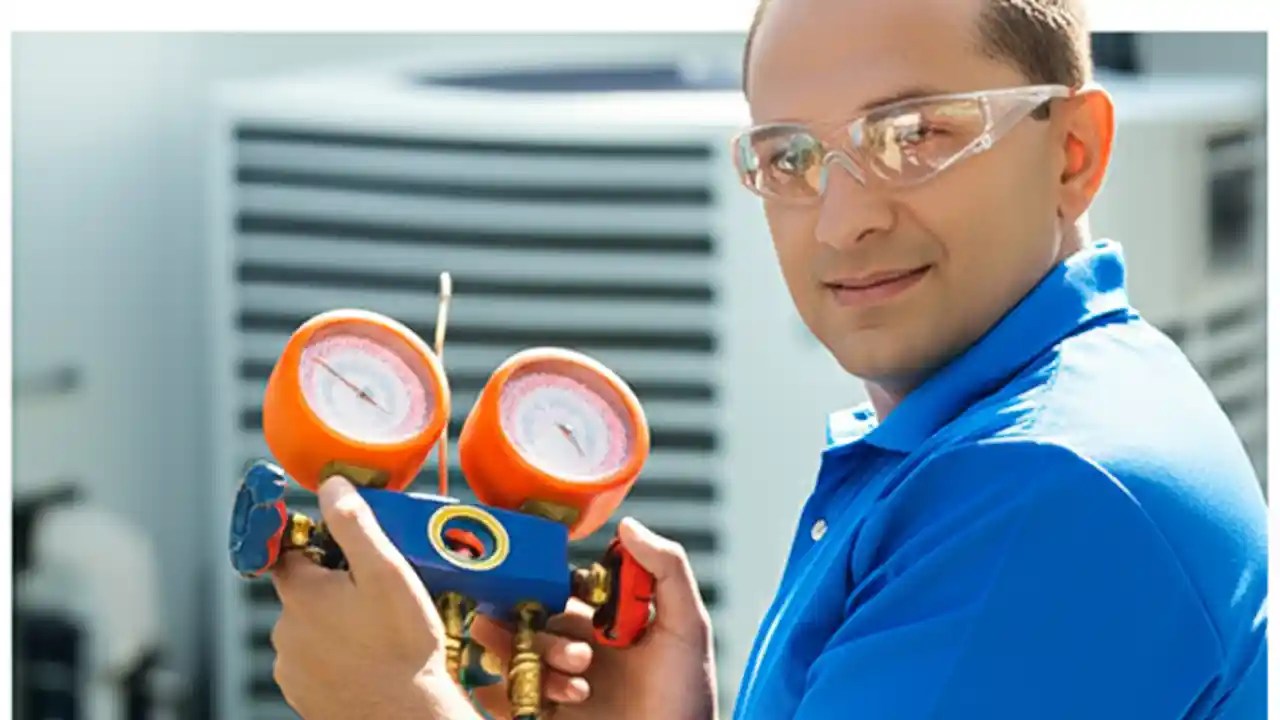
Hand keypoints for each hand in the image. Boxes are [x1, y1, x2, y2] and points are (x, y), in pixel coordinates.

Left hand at [269, 476, 481, 719]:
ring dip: (336, 625)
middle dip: (334, 588)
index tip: (342, 548)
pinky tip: (369, 660)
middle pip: (303, 592)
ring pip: (311, 629)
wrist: (406, 717)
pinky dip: (338, 658)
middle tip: (376, 595)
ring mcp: (291, 667)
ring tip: (379, 633)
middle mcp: (285, 630)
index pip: (288, 551)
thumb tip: (331, 486)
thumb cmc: (402, 648)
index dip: (316, 544)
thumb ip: (354, 523)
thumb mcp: (386, 571)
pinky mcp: (303, 696)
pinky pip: (316, 663)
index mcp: (300, 594)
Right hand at [469, 518, 717, 719]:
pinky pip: (496, 696)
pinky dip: (510, 693)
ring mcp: (549, 683)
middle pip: (522, 618)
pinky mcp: (534, 714)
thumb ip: (667, 569)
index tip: (565, 594)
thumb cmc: (687, 697)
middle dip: (545, 633)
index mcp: (598, 622)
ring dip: (536, 663)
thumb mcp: (686, 626)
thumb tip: (626, 523)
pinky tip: (557, 702)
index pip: (556, 588)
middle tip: (582, 656)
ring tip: (579, 686)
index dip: (554, 585)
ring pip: (507, 653)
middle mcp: (569, 648)